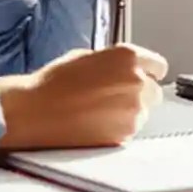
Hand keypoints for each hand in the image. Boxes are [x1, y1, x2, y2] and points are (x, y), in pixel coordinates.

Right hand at [0, 44, 168, 149]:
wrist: (34, 112)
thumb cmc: (52, 83)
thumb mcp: (85, 57)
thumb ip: (112, 62)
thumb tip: (123, 68)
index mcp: (127, 57)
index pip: (158, 65)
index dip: (147, 72)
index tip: (143, 76)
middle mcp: (136, 82)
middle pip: (154, 91)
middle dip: (139, 94)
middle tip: (114, 96)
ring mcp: (132, 111)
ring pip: (143, 113)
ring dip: (129, 112)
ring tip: (99, 111)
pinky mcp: (124, 135)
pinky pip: (130, 130)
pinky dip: (119, 128)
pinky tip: (95, 123)